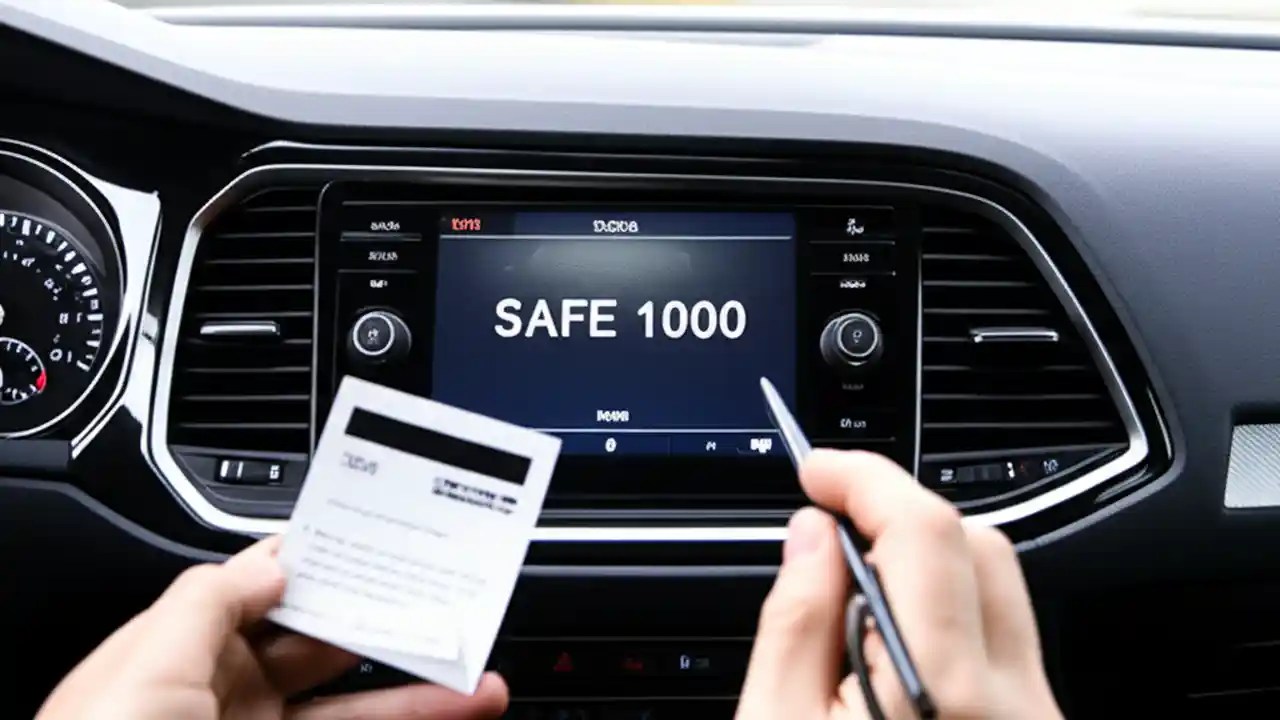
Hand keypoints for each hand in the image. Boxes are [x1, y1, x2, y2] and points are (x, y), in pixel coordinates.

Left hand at [36, 537, 508, 719]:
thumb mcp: (146, 668)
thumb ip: (211, 600)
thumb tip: (277, 560)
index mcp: (184, 651)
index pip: (263, 588)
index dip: (323, 560)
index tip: (383, 541)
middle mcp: (226, 695)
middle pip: (326, 645)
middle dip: (390, 624)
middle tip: (449, 608)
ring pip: (356, 707)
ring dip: (421, 692)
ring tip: (480, 682)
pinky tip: (453, 716)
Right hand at [738, 450, 1062, 719]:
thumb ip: (796, 623)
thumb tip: (813, 533)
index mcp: (941, 691)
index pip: (924, 530)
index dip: (866, 480)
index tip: (820, 473)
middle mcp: (1012, 700)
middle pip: (977, 544)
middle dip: (900, 521)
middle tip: (831, 543)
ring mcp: (1037, 716)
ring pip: (997, 588)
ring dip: (927, 569)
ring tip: (857, 614)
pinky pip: (1004, 640)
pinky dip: (950, 618)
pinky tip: (893, 657)